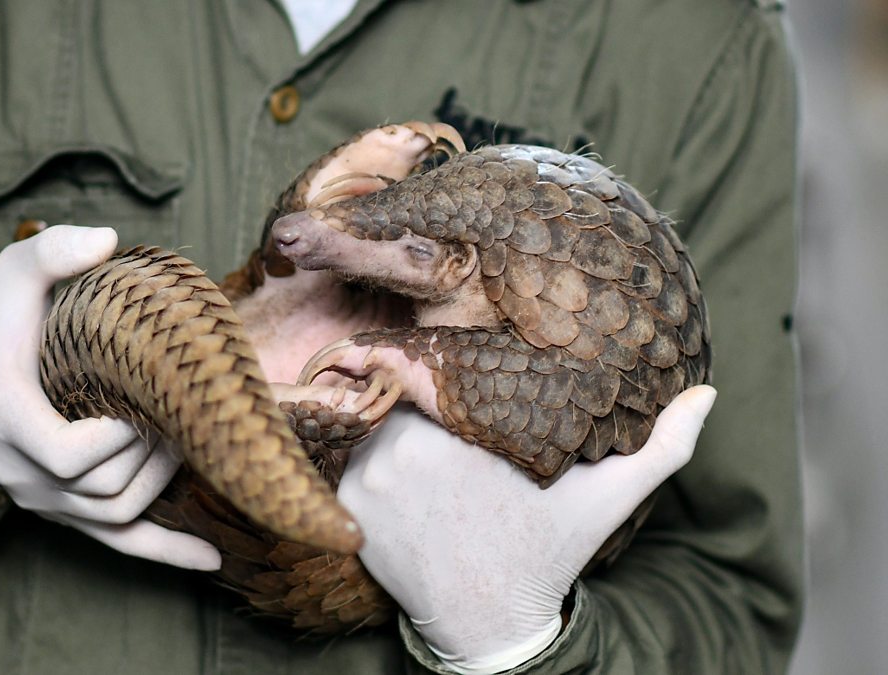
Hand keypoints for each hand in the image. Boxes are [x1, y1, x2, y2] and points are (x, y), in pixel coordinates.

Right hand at [0, 225, 220, 570]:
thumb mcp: (12, 273)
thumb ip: (50, 251)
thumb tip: (105, 240)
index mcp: (6, 418)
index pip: (61, 455)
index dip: (111, 439)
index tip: (139, 404)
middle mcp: (21, 471)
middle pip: (101, 488)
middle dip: (152, 453)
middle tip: (181, 413)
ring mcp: (43, 500)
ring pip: (115, 516)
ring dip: (162, 484)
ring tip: (188, 444)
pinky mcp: (65, 512)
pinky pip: (117, 545)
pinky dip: (166, 555)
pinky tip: (211, 559)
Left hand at [337, 386, 715, 672]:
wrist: (489, 624)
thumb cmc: (546, 553)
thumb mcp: (608, 498)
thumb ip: (661, 446)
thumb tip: (710, 395)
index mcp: (467, 435)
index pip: (441, 369)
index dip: (451, 368)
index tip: (469, 380)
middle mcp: (406, 451)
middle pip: (403, 392)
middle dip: (424, 397)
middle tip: (448, 411)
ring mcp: (370, 479)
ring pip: (373, 421)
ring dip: (394, 424)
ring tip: (429, 441)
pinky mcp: (350, 506)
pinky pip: (351, 458)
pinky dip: (372, 459)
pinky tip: (406, 476)